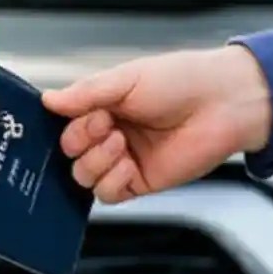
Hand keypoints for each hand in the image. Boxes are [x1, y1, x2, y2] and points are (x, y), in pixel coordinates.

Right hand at [41, 46, 272, 203]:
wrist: (224, 102)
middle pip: (69, 153)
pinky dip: (110, 181)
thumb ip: (85, 93)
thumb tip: (48, 100)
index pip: (65, 124)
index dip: (70, 123)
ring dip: (95, 161)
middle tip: (106, 124)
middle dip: (81, 140)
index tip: (88, 112)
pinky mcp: (141, 181)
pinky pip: (108, 194)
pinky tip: (126, 163)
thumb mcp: (126, 79)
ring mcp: (124, 159)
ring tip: (120, 142)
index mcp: (103, 106)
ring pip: (83, 176)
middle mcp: (110, 134)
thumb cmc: (182, 81)